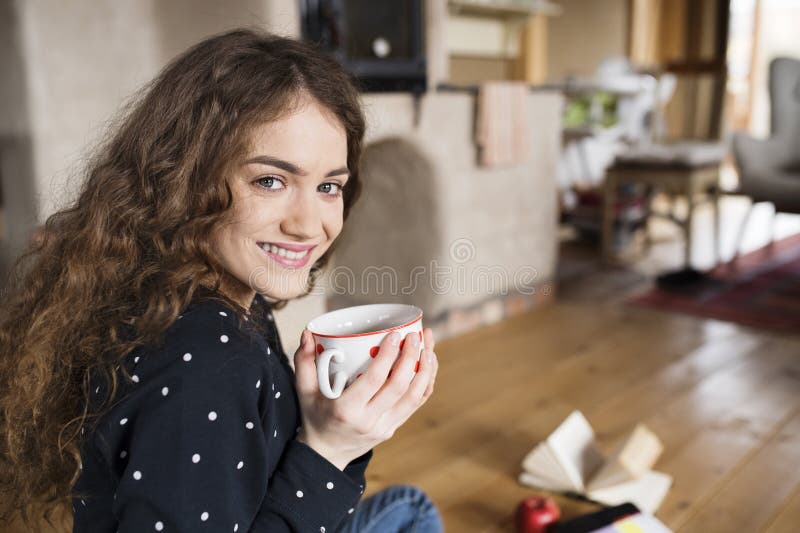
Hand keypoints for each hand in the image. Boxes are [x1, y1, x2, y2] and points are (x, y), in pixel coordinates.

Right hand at [293, 327, 437, 469]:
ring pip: (414, 396)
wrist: (325, 454)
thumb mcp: (303, 390)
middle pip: (399, 387)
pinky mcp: (393, 428)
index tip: (395, 334)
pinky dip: (426, 382)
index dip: (388, 356)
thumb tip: (307, 332)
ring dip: (425, 369)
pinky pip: (416, 404)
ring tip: (428, 344)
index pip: (373, 380)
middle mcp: (368, 421)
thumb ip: (304, 361)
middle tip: (414, 335)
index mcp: (346, 410)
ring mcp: (384, 427)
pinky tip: (429, 363)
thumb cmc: (314, 415)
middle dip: (411, 357)